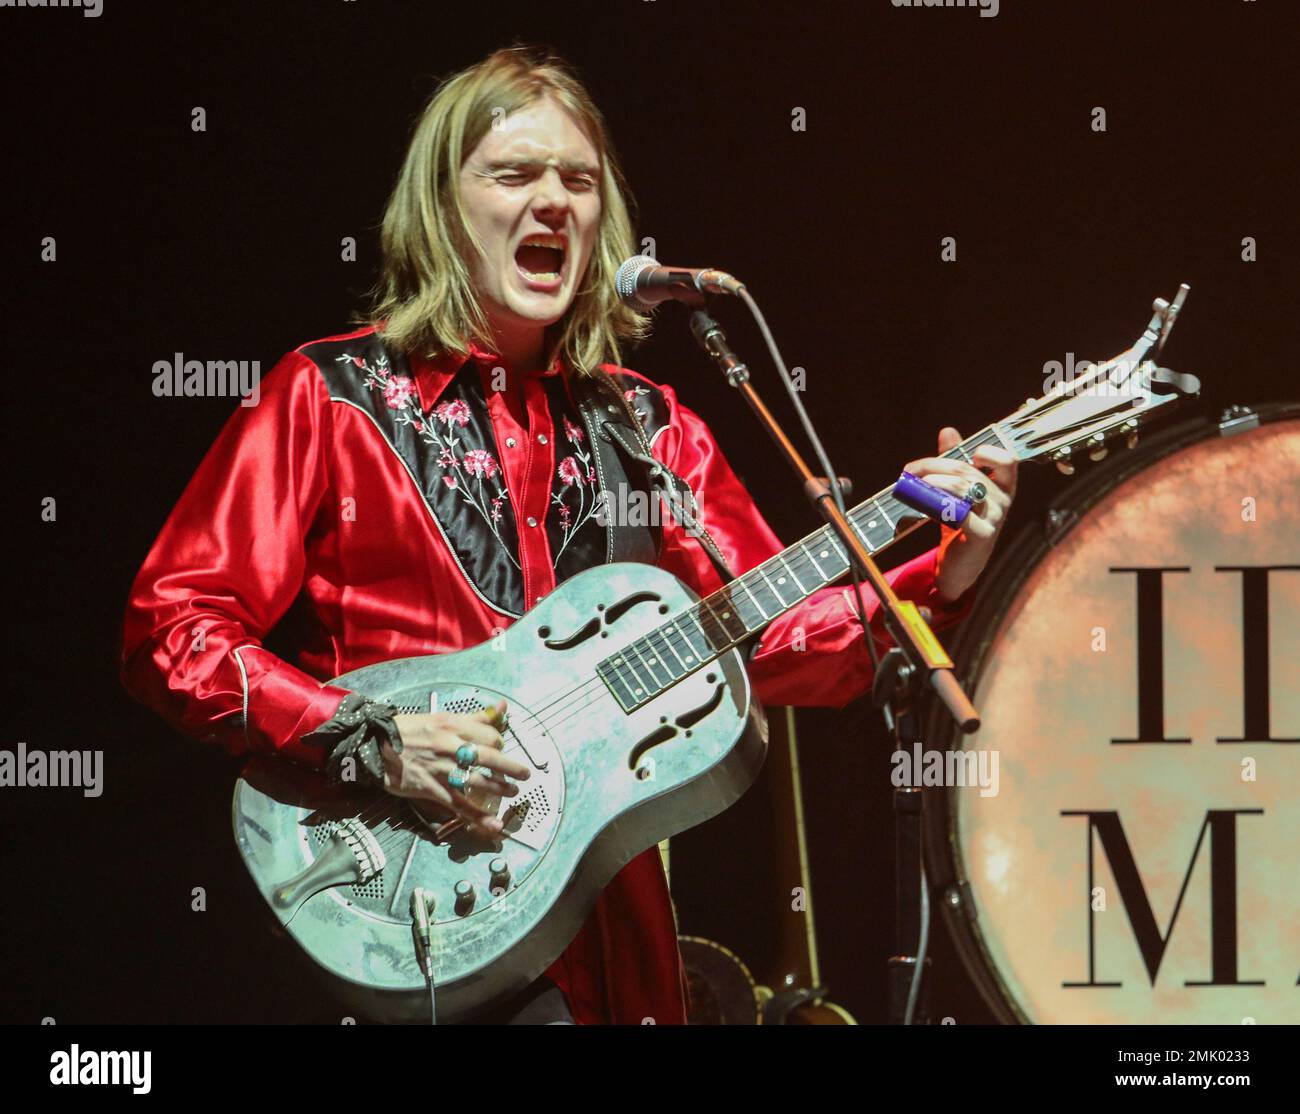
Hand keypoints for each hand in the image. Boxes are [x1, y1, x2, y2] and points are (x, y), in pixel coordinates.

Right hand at [383, 700, 529, 838]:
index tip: (501, 751)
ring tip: (512, 793)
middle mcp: (450, 745)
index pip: (490, 736)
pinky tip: (494, 825)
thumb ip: (475, 716)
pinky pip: (459, 805)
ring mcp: (441, 769)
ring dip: (500, 789)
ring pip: (478, 781)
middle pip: (490, 758)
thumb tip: (502, 706)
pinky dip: (478, 817)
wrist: (373, 746)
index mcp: (453, 725)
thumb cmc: (408, 731)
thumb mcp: (441, 717)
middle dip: (511, 768)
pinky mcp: (431, 789)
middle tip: (524, 775)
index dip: (500, 745)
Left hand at [904, 427, 1017, 602]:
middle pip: (969, 471)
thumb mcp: (959, 491)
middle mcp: (1004, 500)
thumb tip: (948, 431)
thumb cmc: (962, 525)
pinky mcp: (982, 535)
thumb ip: (956, 461)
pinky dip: (940, 504)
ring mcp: (995, 518)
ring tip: (915, 483)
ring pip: (964, 488)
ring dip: (934, 481)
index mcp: (1003, 486)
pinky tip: (925, 504)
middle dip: (935, 465)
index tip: (961, 455)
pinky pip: (961, 512)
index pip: (1007, 460)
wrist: (960, 567)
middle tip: (911, 470)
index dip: (987, 452)